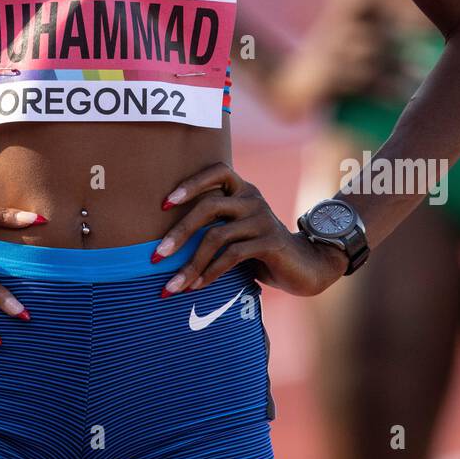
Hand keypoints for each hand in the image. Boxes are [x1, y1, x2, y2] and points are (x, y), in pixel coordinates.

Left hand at [153, 162, 347, 297]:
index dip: (190, 184)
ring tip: (173, 285)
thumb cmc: (258, 249)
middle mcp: (252, 198)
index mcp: (241, 189)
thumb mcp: (235, 232)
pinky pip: (233, 255)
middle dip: (179, 232)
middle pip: (208, 206)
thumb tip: (165, 245)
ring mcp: (262, 218)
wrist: (303, 267)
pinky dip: (211, 273)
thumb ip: (212, 227)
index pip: (216, 171)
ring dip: (190, 264)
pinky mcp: (270, 241)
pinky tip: (198, 286)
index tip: (164, 205)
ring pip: (217, 236)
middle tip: (156, 256)